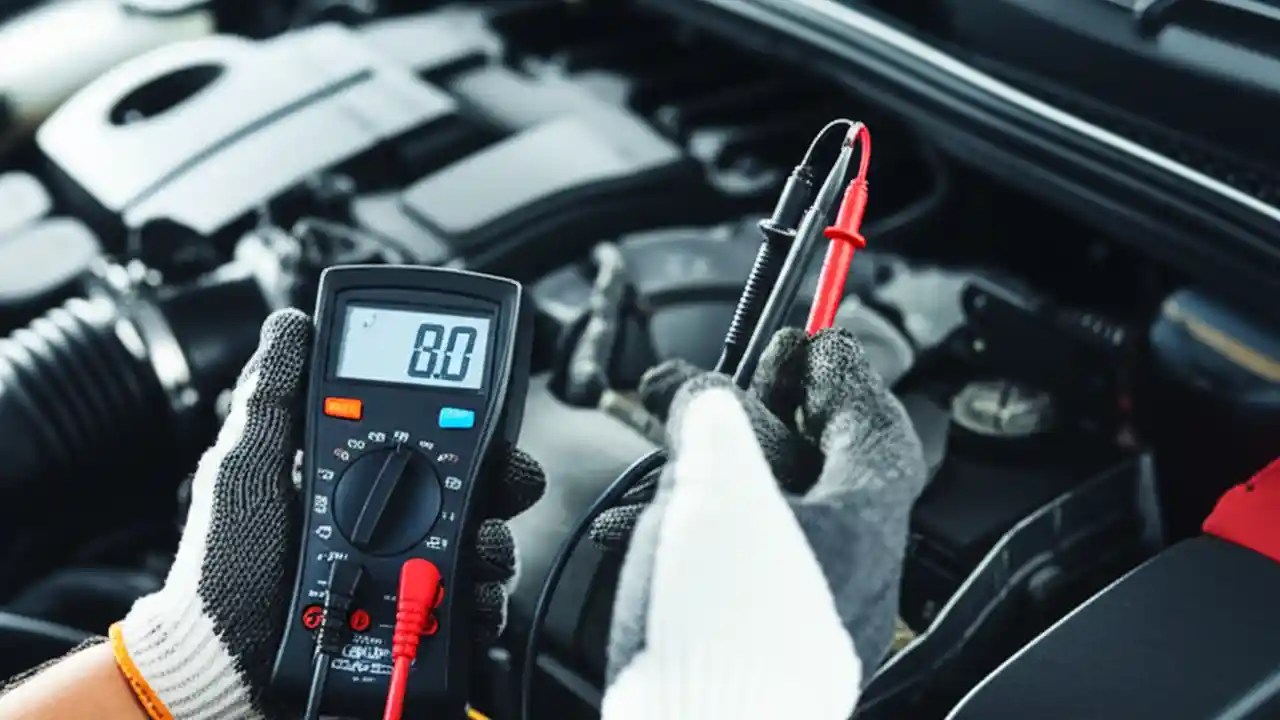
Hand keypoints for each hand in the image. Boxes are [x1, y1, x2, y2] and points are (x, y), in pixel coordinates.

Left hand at [112, 309, 545, 718]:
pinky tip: (470, 594)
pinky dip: (488, 600)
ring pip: (492, 540)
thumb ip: (273, 396)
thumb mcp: (246, 468)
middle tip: (504, 478)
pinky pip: (479, 606)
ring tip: (480, 544)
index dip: (469, 414)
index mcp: (362, 471)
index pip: (433, 430)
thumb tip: (290, 322)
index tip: (481, 405)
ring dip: (501, 539)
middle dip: (508, 475)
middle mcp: (399, 516)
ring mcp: (415, 568)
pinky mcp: (425, 619)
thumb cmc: (225, 567)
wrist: (224, 660)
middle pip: (482, 483)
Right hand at [596, 328, 927, 681]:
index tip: (809, 343)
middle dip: (766, 414)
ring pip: (769, 509)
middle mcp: (846, 570)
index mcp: (859, 526)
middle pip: (820, 465)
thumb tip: (706, 397)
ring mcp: (803, 607)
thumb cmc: (719, 631)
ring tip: (673, 441)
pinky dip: (698, 523)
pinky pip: (737, 558)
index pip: (872, 426)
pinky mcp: (757, 637)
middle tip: (730, 383)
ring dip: (721, 466)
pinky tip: (648, 517)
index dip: (838, 375)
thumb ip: (710, 426)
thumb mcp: (712, 491)